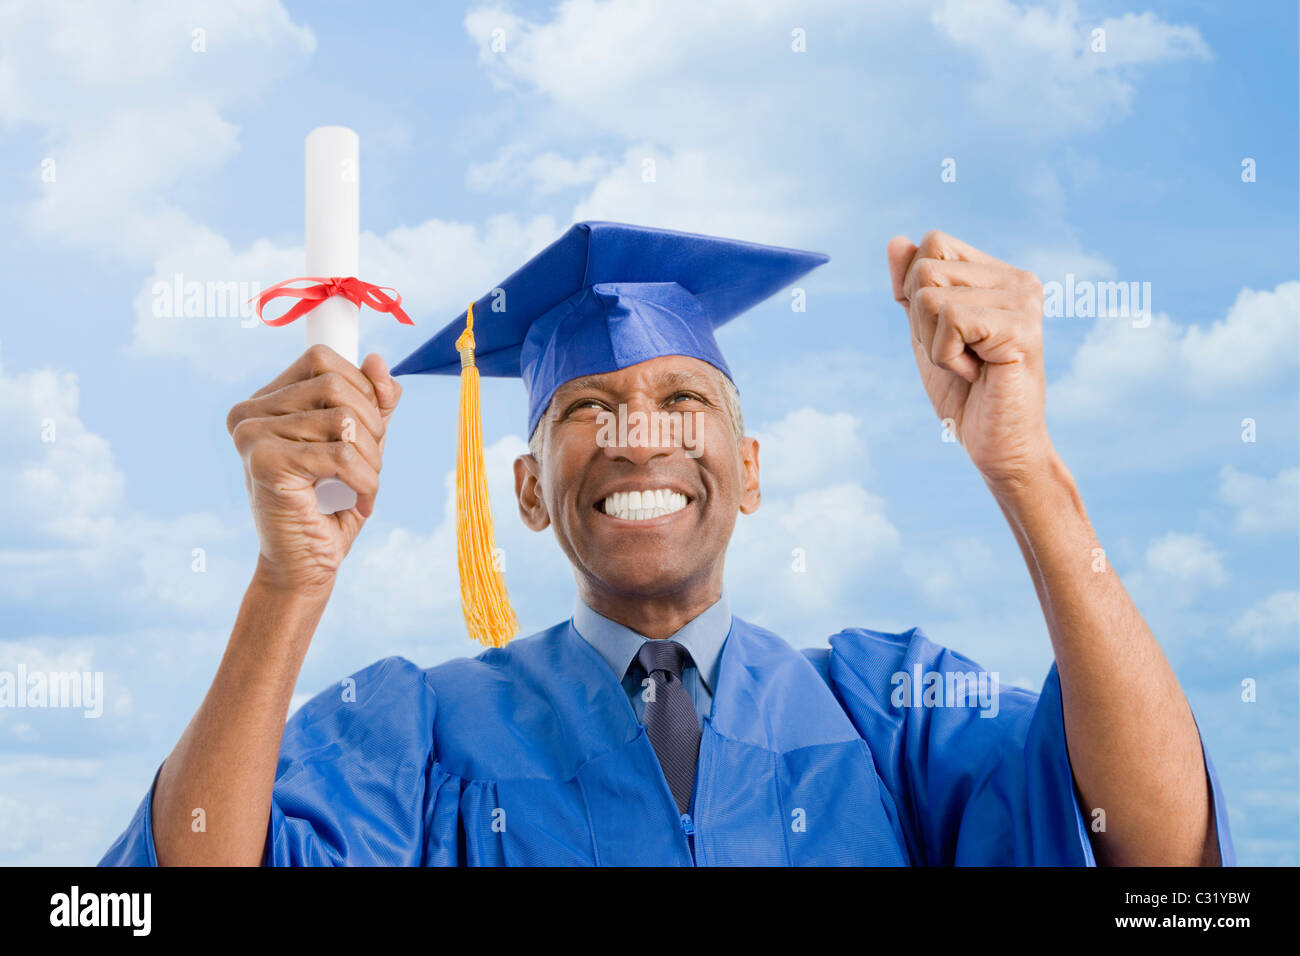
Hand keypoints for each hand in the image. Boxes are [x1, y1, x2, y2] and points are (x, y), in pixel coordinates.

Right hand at [226, 346, 401, 591]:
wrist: (306, 565)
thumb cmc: (333, 503)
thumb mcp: (362, 443)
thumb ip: (373, 402)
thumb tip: (379, 360)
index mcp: (265, 401)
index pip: (323, 359)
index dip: (363, 389)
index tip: (369, 431)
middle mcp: (249, 412)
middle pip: (336, 384)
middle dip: (372, 426)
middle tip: (369, 465)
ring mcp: (251, 435)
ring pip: (343, 419)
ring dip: (371, 459)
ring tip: (362, 486)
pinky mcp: (263, 462)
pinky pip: (341, 454)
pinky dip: (366, 481)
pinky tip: (359, 503)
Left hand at [887, 230, 1052, 490]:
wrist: (998, 445)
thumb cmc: (965, 394)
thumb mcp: (926, 334)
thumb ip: (912, 289)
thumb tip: (896, 241)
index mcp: (999, 275)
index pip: (932, 243)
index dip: (916, 292)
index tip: (948, 333)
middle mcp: (1018, 280)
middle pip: (925, 268)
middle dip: (922, 322)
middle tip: (958, 354)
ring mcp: (1023, 301)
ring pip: (930, 295)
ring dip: (934, 343)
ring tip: (969, 365)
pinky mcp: (1021, 327)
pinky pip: (949, 320)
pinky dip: (946, 356)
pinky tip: (977, 372)